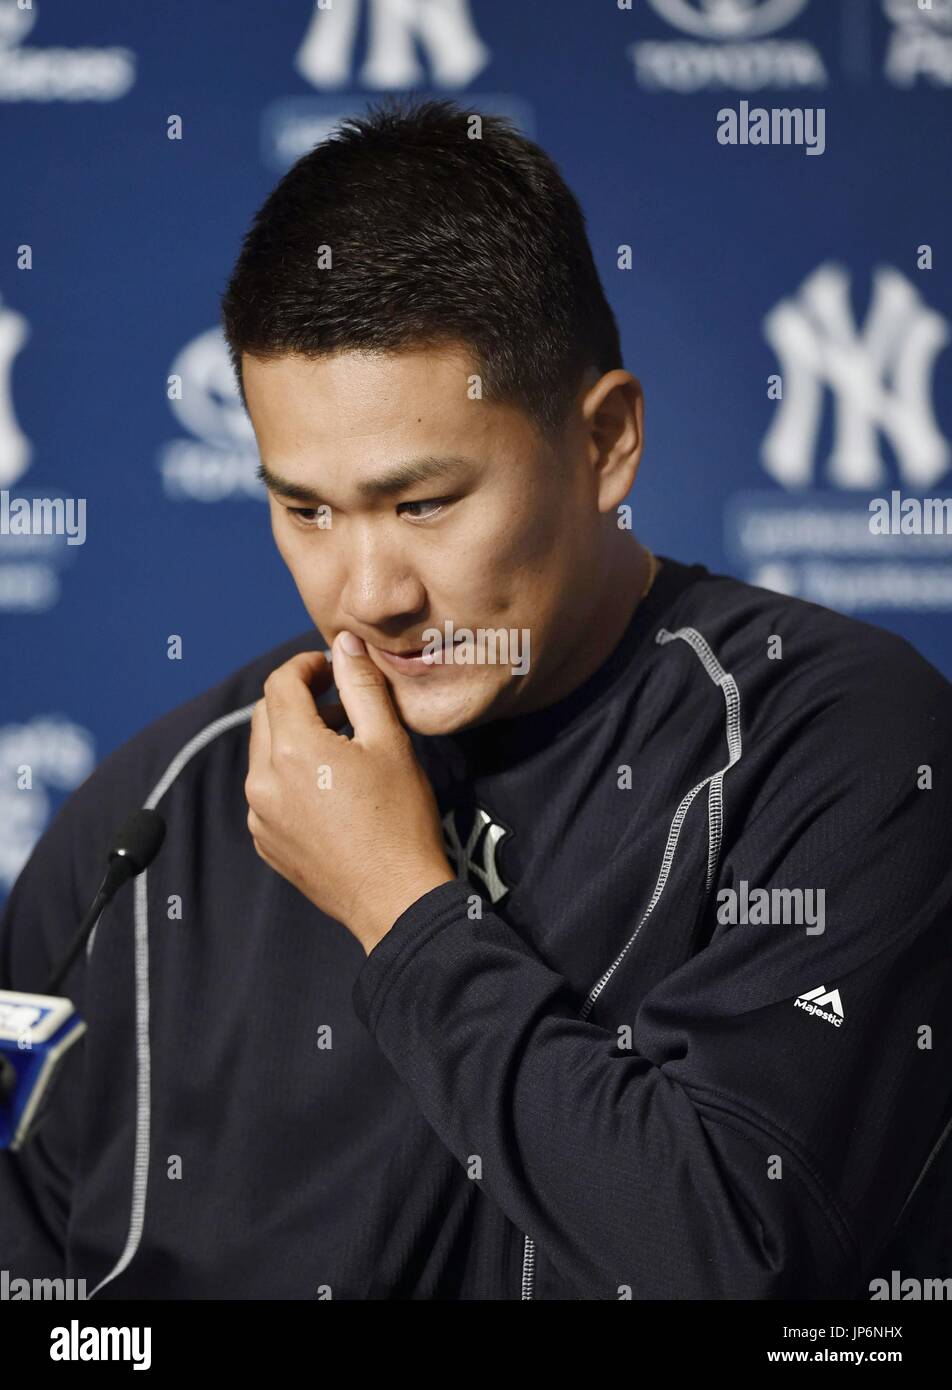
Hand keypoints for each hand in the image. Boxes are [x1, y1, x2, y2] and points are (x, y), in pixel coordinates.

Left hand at [245, 632, 455, 953]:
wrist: (394, 898)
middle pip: (266, 715)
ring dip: (292, 738)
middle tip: (339, 703)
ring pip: (264, 754)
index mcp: (292, 749)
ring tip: (338, 746)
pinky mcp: (265, 842)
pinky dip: (288, 776)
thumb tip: (344, 644)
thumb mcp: (389, 742)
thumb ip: (361, 686)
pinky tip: (328, 788)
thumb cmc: (400, 819)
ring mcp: (259, 815)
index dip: (306, 666)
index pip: (281, 683)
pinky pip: (266, 792)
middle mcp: (262, 780)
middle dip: (297, 699)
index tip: (332, 667)